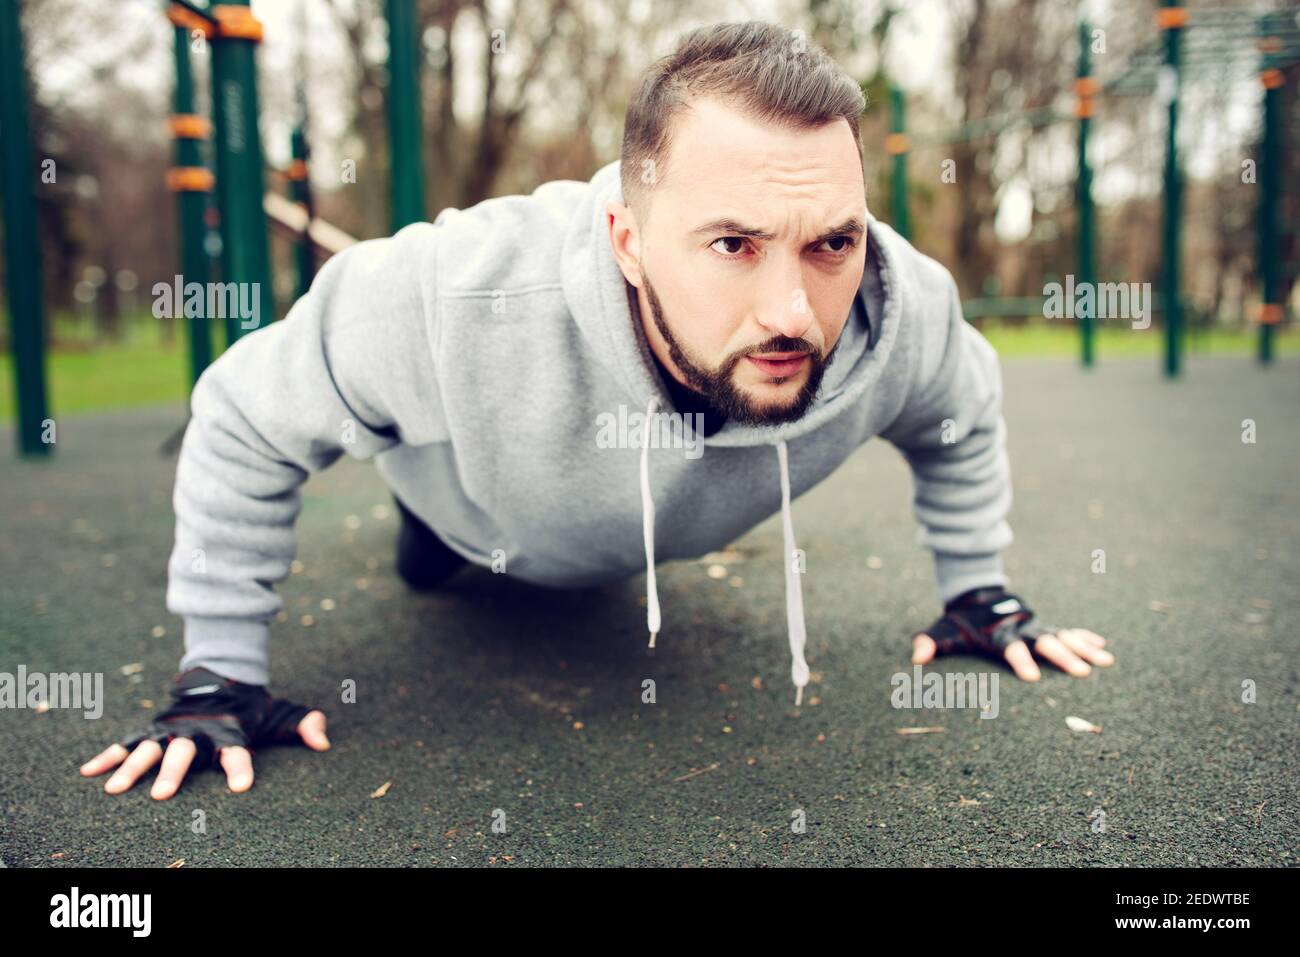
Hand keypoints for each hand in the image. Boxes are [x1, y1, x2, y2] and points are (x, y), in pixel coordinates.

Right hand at [80, 667, 328, 798]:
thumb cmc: (253, 705)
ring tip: (115, 789)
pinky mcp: (153, 728)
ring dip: (133, 768)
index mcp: (230, 732)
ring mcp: (172, 729)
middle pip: (185, 753)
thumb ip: (304, 725)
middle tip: (162, 796)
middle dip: (174, 772)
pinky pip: (127, 742)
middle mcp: (198, 732)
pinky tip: (89, 772)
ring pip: (150, 749)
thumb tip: (324, 741)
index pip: (238, 752)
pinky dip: (108, 756)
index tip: (241, 786)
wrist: (223, 671)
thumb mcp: (281, 713)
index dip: (240, 767)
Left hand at [910, 586, 1113, 680]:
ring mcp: (1035, 627)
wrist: (975, 593)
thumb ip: (931, 643)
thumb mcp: (944, 630)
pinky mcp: (1043, 626)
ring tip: (1106, 661)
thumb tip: (916, 658)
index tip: (1032, 678)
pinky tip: (1102, 647)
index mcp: (999, 637)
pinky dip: (1084, 638)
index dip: (1020, 662)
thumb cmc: (960, 620)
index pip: (1010, 650)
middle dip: (1063, 657)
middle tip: (1082, 672)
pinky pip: (1068, 632)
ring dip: (1083, 649)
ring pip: (1063, 638)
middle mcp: (1022, 631)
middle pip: (1044, 644)